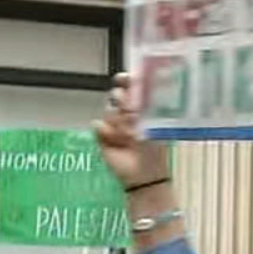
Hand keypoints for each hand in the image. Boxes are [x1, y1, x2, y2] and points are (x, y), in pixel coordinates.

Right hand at [94, 74, 170, 188]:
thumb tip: (132, 95)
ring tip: (129, 136)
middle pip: (117, 94)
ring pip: (108, 110)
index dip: (127, 80)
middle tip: (130, 112)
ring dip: (118, 122)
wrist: (143, 174)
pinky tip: (116, 142)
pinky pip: (97, 124)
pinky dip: (107, 132)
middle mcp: (127, 111)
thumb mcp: (153, 125)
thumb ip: (144, 108)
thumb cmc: (154, 149)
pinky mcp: (102, 134)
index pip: (132, 86)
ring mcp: (114, 123)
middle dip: (122, 101)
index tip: (124, 79)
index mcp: (142, 106)